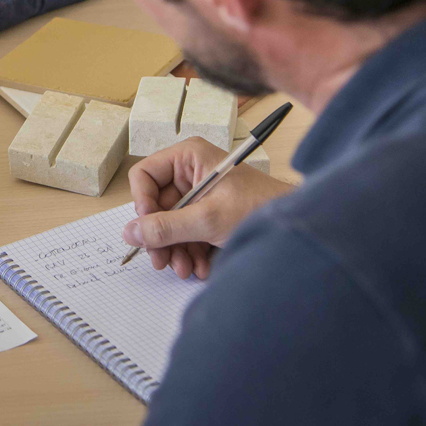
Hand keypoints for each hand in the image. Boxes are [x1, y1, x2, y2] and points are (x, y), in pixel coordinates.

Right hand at [122, 137, 293, 279]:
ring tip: (186, 268)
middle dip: (161, 237)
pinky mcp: (208, 213)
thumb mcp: (208, 219)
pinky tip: (201, 266)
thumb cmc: (260, 207)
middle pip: (156, 205)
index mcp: (188, 157)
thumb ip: (166, 227)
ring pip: (170, 223)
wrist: (295, 226)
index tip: (148, 230)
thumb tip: (130, 233)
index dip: (143, 204)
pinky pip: (186, 232)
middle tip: (162, 261)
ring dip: (175, 249)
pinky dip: (190, 251)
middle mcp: (190, 172)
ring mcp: (199, 194)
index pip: (144, 176)